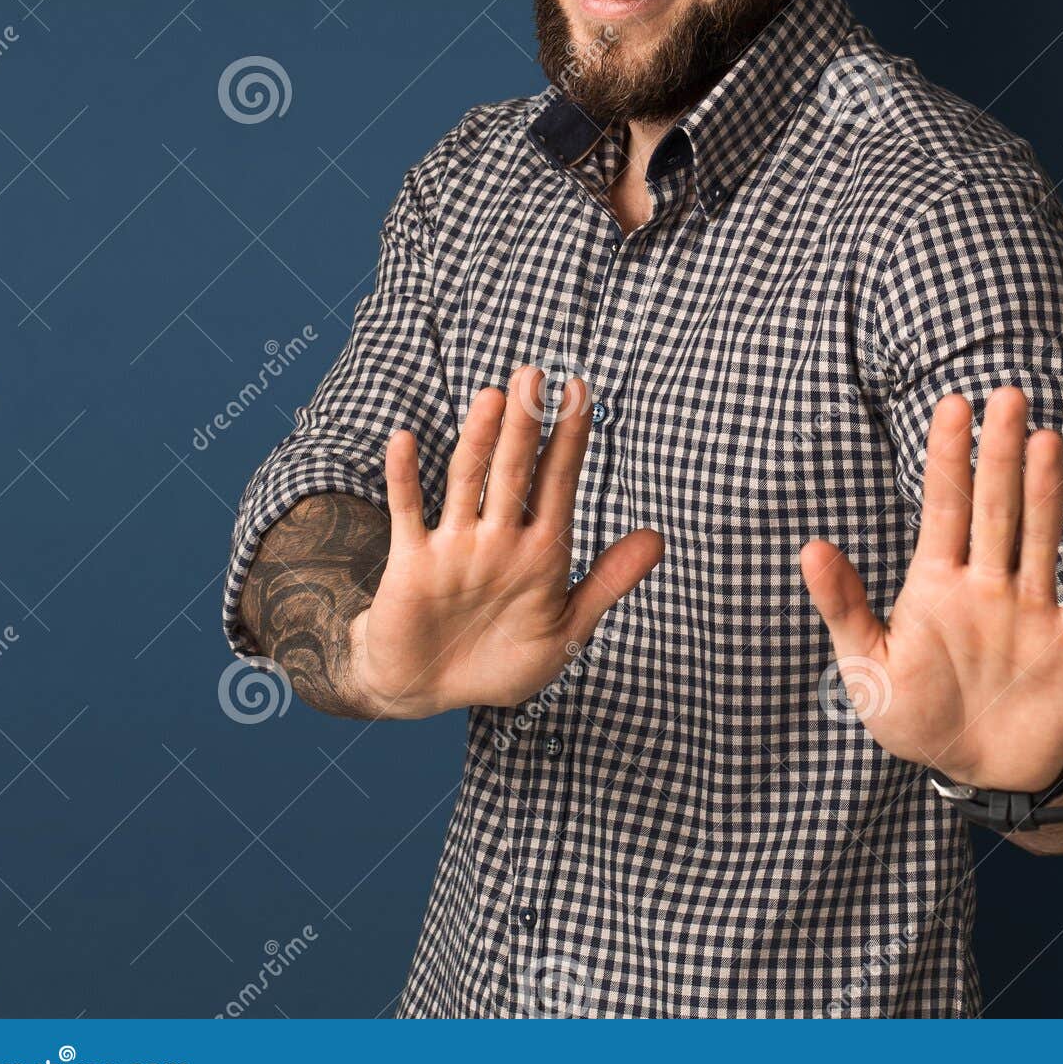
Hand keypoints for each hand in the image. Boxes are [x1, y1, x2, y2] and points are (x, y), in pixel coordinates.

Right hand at [350, 366, 662, 717]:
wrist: (430, 691)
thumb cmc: (501, 660)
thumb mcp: (566, 630)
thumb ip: (608, 582)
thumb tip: (659, 537)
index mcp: (541, 550)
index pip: (559, 483)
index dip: (570, 439)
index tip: (581, 391)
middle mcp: (497, 538)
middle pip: (516, 471)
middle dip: (528, 425)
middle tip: (536, 372)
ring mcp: (454, 547)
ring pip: (468, 483)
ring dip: (479, 441)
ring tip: (493, 397)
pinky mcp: (412, 565)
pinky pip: (408, 515)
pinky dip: (404, 478)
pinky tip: (403, 439)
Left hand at [799, 385, 1062, 791]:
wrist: (979, 772)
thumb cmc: (916, 716)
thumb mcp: (867, 668)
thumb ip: (843, 606)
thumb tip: (808, 546)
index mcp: (936, 582)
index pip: (942, 507)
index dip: (948, 457)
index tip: (952, 404)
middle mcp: (987, 584)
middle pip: (995, 508)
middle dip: (998, 454)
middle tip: (1007, 394)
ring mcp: (1030, 610)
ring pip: (1040, 537)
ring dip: (1045, 490)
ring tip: (1045, 437)